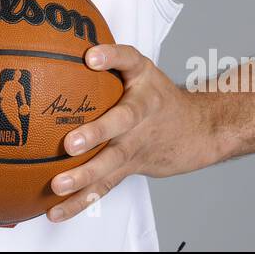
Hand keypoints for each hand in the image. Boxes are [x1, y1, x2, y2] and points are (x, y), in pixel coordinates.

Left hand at [46, 43, 219, 221]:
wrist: (200, 130)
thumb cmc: (158, 95)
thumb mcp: (140, 68)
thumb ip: (107, 56)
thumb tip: (57, 42)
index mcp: (143, 83)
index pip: (129, 61)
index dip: (112, 57)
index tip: (91, 56)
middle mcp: (142, 114)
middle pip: (121, 122)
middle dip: (96, 133)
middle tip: (70, 142)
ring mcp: (136, 144)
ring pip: (111, 162)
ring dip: (84, 176)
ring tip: (57, 184)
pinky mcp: (130, 168)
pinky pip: (104, 187)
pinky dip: (79, 201)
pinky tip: (55, 211)